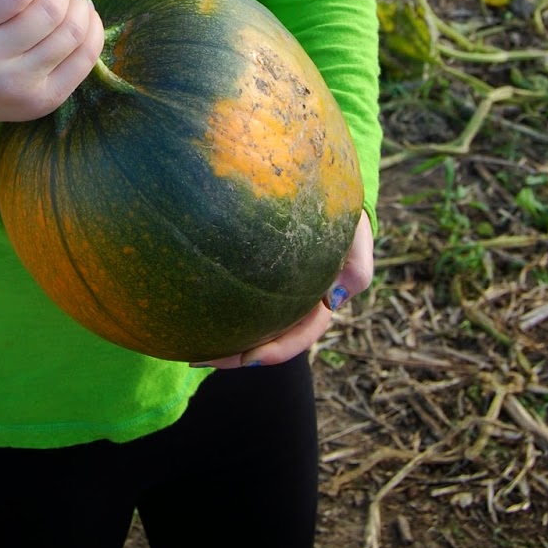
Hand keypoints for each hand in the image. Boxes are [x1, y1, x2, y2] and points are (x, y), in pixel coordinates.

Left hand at [195, 209, 373, 370]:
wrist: (324, 186)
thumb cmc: (343, 213)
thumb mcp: (356, 235)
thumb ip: (357, 266)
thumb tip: (335, 301)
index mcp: (320, 302)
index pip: (300, 336)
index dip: (276, 351)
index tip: (248, 359)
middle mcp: (296, 303)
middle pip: (267, 338)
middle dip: (237, 355)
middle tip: (200, 361)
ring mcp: (276, 290)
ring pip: (250, 323)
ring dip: (224, 339)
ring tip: (190, 348)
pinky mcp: (256, 273)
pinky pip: (238, 295)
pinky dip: (219, 307)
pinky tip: (191, 310)